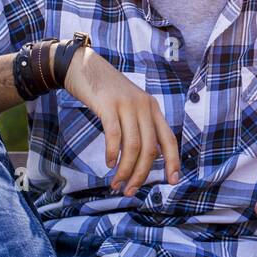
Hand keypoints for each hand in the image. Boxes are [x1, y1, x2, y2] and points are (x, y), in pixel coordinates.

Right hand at [64, 49, 180, 193]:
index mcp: (152, 108)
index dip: (173, 161)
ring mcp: (127, 104)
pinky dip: (113, 153)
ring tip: (117, 183)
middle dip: (141, 174)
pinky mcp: (108, 104)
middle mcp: (144, 106)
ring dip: (126, 170)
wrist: (83, 65)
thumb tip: (152, 155)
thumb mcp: (129, 107)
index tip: (173, 181)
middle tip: (130, 191)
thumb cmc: (105, 91)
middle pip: (150, 149)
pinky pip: (115, 134)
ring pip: (133, 146)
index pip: (169, 139)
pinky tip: (109, 164)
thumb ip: (141, 127)